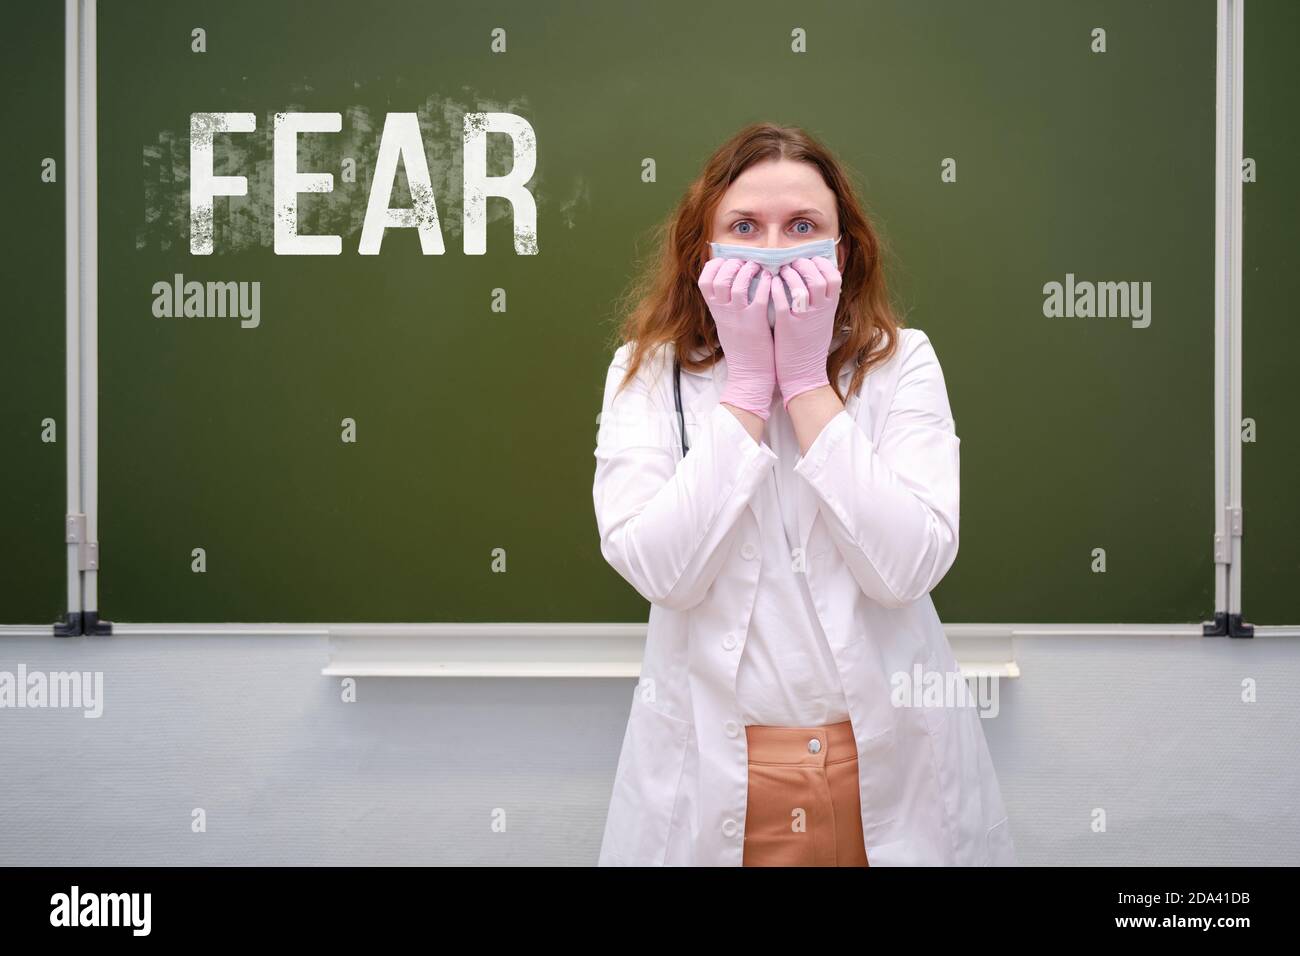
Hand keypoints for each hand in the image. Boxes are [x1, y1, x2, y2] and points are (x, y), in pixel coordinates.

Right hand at [697, 258, 775, 420]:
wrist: (749, 375)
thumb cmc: (741, 348)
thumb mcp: (725, 323)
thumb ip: (724, 304)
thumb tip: (730, 280)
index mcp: (715, 311)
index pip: (704, 280)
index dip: (715, 266)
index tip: (727, 261)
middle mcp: (723, 313)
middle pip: (719, 278)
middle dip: (733, 264)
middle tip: (746, 262)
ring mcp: (738, 317)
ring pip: (737, 284)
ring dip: (749, 270)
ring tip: (759, 267)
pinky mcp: (756, 323)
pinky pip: (759, 296)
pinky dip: (765, 283)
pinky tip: (771, 279)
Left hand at [772, 256, 841, 407]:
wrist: (804, 375)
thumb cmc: (810, 346)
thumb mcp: (823, 321)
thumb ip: (822, 301)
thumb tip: (817, 278)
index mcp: (830, 309)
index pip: (834, 277)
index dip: (822, 264)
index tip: (811, 259)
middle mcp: (820, 312)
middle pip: (817, 277)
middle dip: (804, 265)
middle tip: (792, 263)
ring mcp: (804, 319)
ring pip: (800, 287)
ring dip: (789, 274)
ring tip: (780, 271)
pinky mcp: (787, 327)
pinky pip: (781, 301)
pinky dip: (775, 289)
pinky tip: (769, 284)